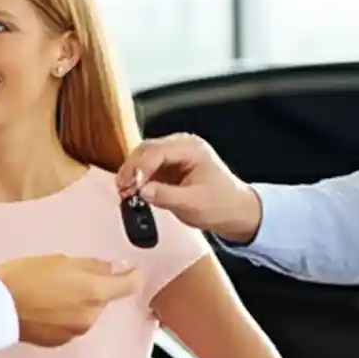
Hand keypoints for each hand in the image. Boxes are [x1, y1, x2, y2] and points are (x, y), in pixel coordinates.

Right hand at [0, 255, 141, 346]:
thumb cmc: (22, 279)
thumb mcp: (60, 260)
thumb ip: (94, 265)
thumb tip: (115, 267)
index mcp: (94, 292)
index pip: (129, 284)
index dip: (132, 274)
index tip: (130, 268)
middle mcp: (90, 316)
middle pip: (104, 298)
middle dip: (93, 287)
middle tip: (67, 274)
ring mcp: (75, 331)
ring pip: (86, 311)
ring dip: (77, 301)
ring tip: (49, 289)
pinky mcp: (59, 341)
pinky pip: (71, 324)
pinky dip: (63, 314)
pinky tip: (43, 305)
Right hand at [115, 133, 262, 243]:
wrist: (235, 211)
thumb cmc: (222, 204)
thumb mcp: (194, 204)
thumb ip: (166, 196)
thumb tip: (142, 191)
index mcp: (192, 149)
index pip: (157, 151)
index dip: (140, 168)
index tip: (131, 186)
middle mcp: (182, 146)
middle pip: (146, 150)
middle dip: (132, 169)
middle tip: (123, 190)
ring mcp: (174, 155)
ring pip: (142, 156)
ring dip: (131, 173)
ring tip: (125, 192)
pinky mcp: (168, 166)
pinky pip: (146, 167)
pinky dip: (137, 178)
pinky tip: (132, 191)